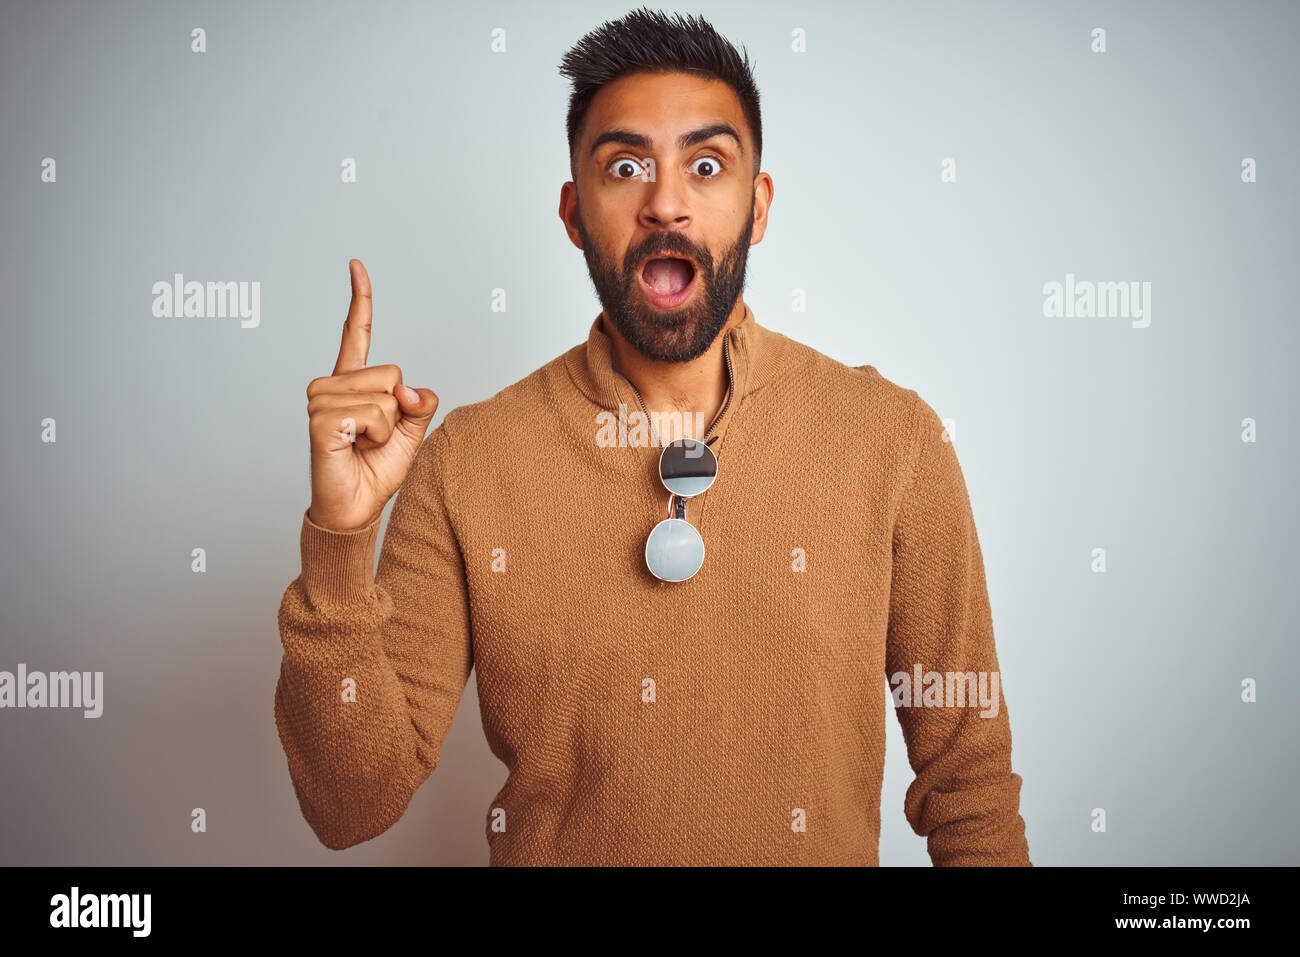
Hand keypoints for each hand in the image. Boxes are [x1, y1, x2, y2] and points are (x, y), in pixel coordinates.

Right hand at [305, 259, 438, 531]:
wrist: (354, 508)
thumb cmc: (375, 471)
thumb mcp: (411, 433)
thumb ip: (419, 404)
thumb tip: (410, 390)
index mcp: (351, 383)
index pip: (354, 334)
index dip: (359, 300)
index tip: (356, 265)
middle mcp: (331, 385)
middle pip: (392, 374)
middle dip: (397, 411)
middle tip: (373, 438)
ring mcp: (321, 401)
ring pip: (385, 397)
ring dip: (387, 430)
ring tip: (362, 445)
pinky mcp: (320, 421)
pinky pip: (374, 416)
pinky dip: (377, 438)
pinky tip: (354, 449)